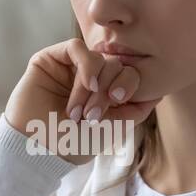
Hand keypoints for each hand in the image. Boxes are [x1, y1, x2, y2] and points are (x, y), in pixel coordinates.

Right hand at [5, 37, 161, 164]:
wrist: (37, 148)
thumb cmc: (72, 144)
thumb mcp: (113, 129)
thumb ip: (136, 109)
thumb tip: (159, 91)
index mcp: (105, 92)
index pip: (131, 75)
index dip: (133, 84)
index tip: (123, 101)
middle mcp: (91, 77)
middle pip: (118, 64)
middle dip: (113, 88)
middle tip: (97, 114)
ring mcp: (71, 67)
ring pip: (100, 57)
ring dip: (96, 85)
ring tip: (82, 111)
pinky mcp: (51, 59)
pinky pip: (77, 47)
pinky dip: (87, 65)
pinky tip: (87, 84)